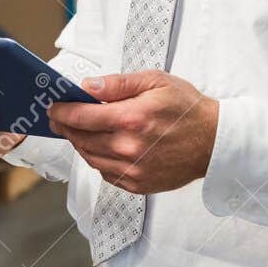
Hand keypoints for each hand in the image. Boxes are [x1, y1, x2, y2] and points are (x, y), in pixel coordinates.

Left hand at [47, 70, 218, 194]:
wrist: (214, 142)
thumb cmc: (186, 108)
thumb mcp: (155, 82)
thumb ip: (117, 84)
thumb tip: (86, 86)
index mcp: (131, 118)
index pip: (81, 117)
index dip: (61, 111)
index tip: (53, 106)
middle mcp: (129, 147)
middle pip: (81, 138)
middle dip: (65, 126)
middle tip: (58, 117)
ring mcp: (133, 169)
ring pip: (89, 157)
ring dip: (78, 143)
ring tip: (76, 131)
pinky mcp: (137, 184)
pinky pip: (105, 173)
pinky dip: (97, 159)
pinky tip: (99, 147)